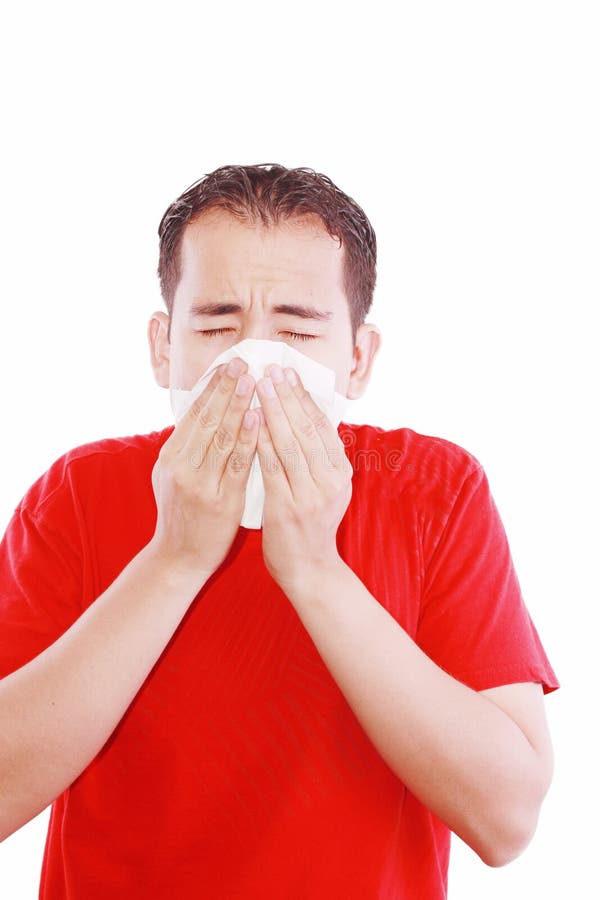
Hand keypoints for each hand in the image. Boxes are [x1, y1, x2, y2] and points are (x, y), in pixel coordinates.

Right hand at [149, 358, 258, 578]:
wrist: (179, 558)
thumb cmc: (182, 515)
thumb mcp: (173, 476)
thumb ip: (187, 447)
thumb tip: (205, 412)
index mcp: (170, 456)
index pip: (193, 414)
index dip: (212, 387)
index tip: (228, 364)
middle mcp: (181, 466)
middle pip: (207, 419)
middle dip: (226, 388)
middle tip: (243, 362)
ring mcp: (199, 483)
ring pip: (221, 437)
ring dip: (238, 406)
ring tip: (253, 381)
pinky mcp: (220, 500)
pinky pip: (237, 464)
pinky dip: (247, 439)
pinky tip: (257, 419)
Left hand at [255, 364, 352, 589]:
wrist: (308, 569)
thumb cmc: (309, 525)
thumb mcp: (324, 488)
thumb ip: (318, 457)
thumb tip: (304, 417)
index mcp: (341, 472)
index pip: (322, 425)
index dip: (304, 396)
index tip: (288, 372)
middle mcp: (331, 480)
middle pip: (307, 428)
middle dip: (287, 395)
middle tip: (271, 368)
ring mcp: (312, 494)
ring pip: (290, 442)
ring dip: (273, 410)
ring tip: (258, 385)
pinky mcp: (289, 507)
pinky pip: (273, 466)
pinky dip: (261, 440)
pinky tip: (250, 421)